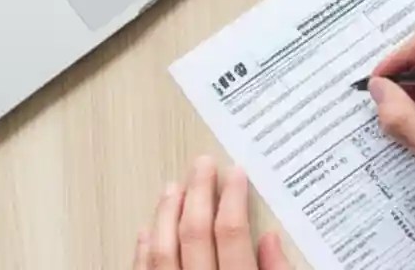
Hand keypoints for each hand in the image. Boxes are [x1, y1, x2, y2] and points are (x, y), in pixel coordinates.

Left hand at [135, 156, 291, 269]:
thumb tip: (271, 239)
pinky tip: (147, 231)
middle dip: (199, 193)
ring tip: (173, 187)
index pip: (232, 234)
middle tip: (203, 164)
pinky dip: (142, 250)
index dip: (233, 198)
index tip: (236, 171)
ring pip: (163, 250)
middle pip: (195, 234)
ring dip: (166, 215)